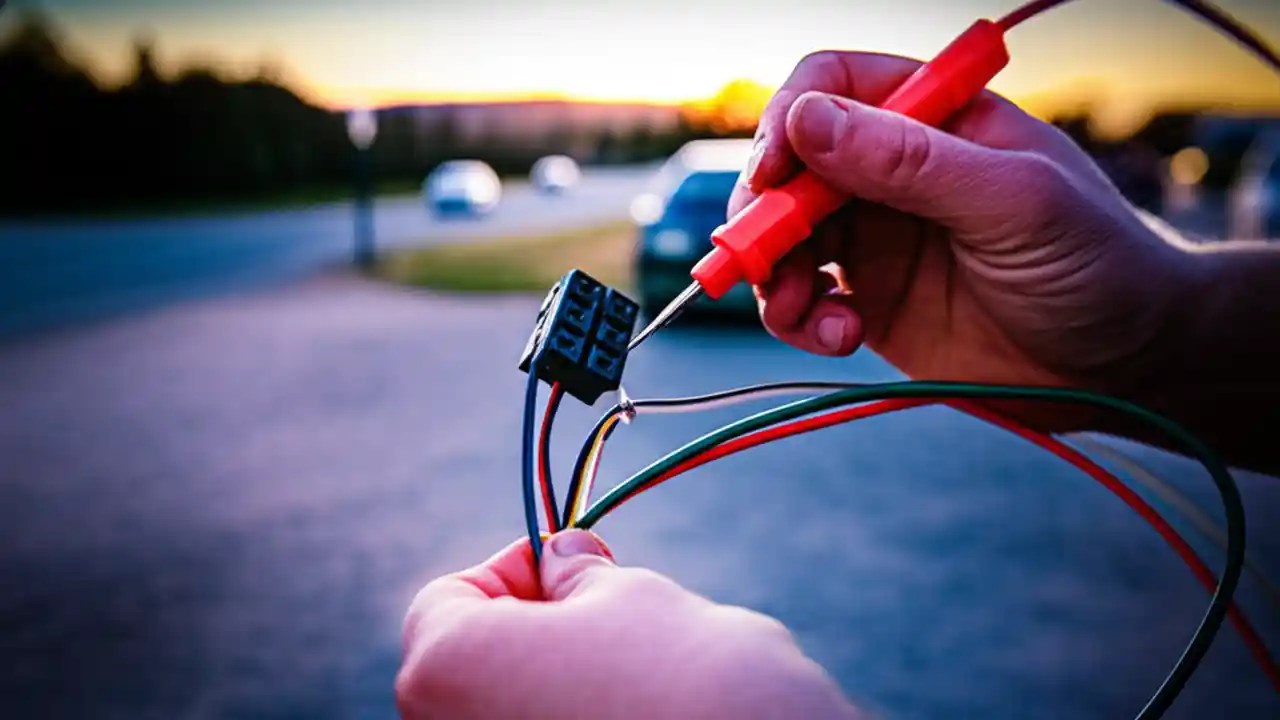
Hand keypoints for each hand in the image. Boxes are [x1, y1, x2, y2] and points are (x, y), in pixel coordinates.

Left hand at [396, 531, 861, 719]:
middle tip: (606, 605)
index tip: (572, 560)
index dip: (511, 567)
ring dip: (559, 679)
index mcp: (445, 669)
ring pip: (511, 709)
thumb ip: (575, 573)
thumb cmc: (688, 674)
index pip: (446, 599)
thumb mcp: (628, 594)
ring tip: (635, 669)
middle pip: (472, 662)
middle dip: (536, 624)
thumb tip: (560, 560)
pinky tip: (640, 713)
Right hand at [732, 52, 1195, 410]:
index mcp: (934, 119)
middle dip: (763, 209)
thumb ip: (911, 162)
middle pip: (791, 164)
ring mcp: (877, 236)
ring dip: (772, 273)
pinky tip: (839, 337)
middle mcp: (894, 171)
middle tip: (758, 254)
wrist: (1125, 366)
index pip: (835, 87)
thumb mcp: (1013, 202)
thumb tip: (807, 120)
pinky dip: (800, 318)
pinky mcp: (869, 300)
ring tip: (802, 311)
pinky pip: (802, 299)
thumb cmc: (1097, 264)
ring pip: (782, 236)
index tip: (776, 174)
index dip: (791, 120)